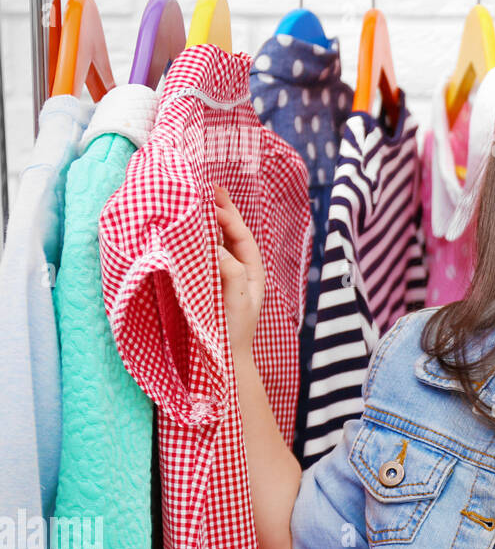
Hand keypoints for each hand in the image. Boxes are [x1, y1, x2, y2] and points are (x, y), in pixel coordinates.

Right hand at [214, 185, 264, 355]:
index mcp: (252, 272)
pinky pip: (205, 257)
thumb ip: (230, 272)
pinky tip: (188, 232)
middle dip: (223, 212)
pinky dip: (198, 242)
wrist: (224, 361)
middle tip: (210, 188)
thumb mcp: (236, 300)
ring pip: (219, 243)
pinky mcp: (209, 285)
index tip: (214, 201)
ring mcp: (224, 277)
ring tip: (199, 201)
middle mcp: (240, 271)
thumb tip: (215, 248)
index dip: (230, 217)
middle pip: (232, 235)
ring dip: (209, 223)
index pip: (242, 237)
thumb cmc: (233, 332)